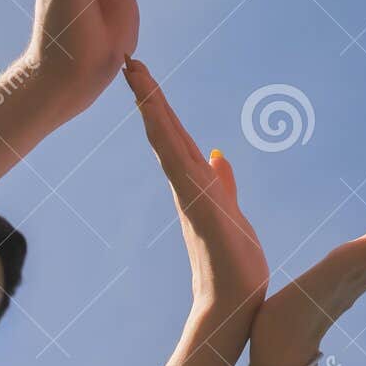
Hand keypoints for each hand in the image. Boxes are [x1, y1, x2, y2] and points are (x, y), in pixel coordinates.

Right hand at [125, 57, 268, 313]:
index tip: (145, 74)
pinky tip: (155, 116)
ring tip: (136, 74)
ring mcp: (188, 194)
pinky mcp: (197, 205)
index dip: (160, 106)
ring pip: (166, 141)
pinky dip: (164, 138)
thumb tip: (218, 158)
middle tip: (131, 61)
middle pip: (164, 131)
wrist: (233, 305)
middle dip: (149, 96)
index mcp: (195, 184)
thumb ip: (224, 185)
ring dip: (152, 106)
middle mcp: (186, 185)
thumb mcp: (232, 212)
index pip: (175, 136)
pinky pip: (177, 163)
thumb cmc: (234, 264)